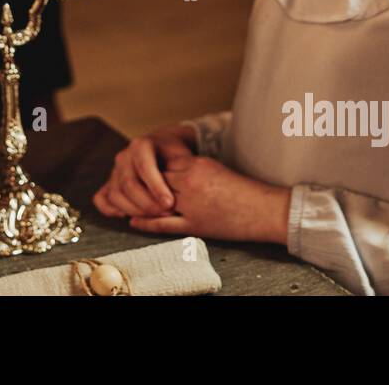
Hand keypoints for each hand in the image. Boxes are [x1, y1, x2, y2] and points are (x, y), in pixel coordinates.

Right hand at [93, 124, 196, 218]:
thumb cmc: (174, 154)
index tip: (169, 203)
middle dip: (148, 203)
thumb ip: (183, 169)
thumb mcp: (182, 156)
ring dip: (134, 210)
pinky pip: (101, 199)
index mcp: (140, 145)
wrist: (162, 147)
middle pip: (128, 184)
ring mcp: (114, 171)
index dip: (155, 187)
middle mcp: (124, 156)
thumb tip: (184, 186)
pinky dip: (110, 210)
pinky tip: (126, 216)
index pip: (144, 166)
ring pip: (115, 194)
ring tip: (154, 218)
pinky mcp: (109, 184)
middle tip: (167, 214)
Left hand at [128, 154, 291, 244]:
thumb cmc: (243, 190)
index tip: (133, 170)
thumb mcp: (213, 169)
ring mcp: (192, 204)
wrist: (266, 209)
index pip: (159, 164)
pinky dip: (145, 222)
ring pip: (154, 201)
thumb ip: (189, 167)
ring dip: (139, 202)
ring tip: (126, 203)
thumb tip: (165, 169)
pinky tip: (134, 220)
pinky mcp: (195, 224)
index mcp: (196, 165)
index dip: (145, 170)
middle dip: (138, 184)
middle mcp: (190, 182)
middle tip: (122, 187)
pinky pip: (163, 223)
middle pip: (153, 180)